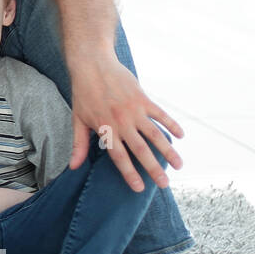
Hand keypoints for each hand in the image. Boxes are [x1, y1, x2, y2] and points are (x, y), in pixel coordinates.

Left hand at [68, 56, 182, 191]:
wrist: (93, 65)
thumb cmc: (83, 94)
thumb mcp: (77, 119)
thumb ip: (79, 145)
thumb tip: (73, 167)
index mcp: (105, 129)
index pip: (119, 157)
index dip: (129, 173)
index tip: (139, 188)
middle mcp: (122, 122)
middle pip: (141, 150)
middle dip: (153, 168)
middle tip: (164, 184)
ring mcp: (135, 110)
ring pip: (155, 134)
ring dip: (168, 150)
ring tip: (179, 165)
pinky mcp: (143, 99)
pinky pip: (161, 114)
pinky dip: (172, 124)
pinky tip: (181, 136)